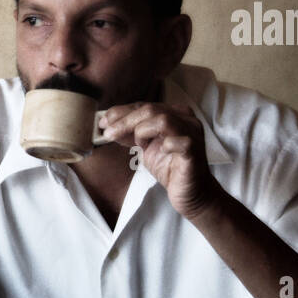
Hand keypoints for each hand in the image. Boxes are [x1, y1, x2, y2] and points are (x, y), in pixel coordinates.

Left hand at [99, 101, 222, 219]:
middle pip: (150, 110)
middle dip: (124, 121)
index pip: (143, 106)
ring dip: (142, 131)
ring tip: (139, 146)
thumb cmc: (169, 166)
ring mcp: (192, 133)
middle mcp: (185, 118)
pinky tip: (161, 152)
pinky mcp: (195, 150)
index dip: (121, 112)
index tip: (102, 122)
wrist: (190, 191)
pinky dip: (165, 145)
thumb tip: (107, 125)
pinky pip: (179, 141)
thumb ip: (129, 134)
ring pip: (162, 120)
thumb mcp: (145, 147)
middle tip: (108, 134)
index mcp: (173, 113)